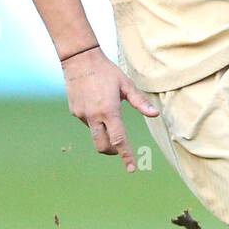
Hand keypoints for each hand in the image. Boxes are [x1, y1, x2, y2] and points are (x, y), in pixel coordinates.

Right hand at [61, 47, 159, 172]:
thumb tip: (155, 115)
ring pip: (94, 133)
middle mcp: (93, 116)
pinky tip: (96, 104)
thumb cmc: (106, 71)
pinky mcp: (73, 111)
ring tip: (108, 112)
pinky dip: (94, 120)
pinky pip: (86, 122)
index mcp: (109, 111)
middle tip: (120, 148)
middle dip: (112, 151)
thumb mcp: (126, 84)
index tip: (131, 169)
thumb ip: (140, 102)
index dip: (126, 156)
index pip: (119, 140)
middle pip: (102, 146)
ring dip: (103, 132)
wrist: (79, 60)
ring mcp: (81, 114)